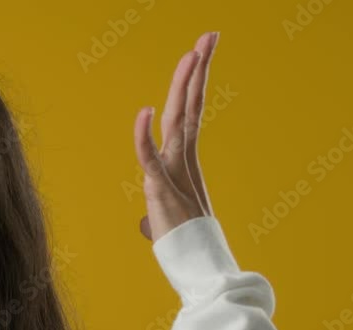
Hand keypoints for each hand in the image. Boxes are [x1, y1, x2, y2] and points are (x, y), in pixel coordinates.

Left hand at [133, 31, 219, 242]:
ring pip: (177, 121)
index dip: (194, 81)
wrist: (199, 269)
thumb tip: (150, 218)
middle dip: (197, 70)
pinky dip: (144, 136)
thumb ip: (160, 210)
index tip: (202, 51)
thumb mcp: (168, 219)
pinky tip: (143, 112)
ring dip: (182, 87)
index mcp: (185, 161)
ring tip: (192, 54)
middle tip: (209, 37)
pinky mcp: (161, 191)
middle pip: (189, 106)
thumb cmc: (185, 247)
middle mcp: (183, 161)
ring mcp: (175, 173)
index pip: (190, 112)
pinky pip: (150, 159)